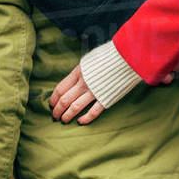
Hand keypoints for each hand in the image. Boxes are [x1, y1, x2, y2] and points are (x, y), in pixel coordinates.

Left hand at [48, 49, 178, 124]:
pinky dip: (85, 118)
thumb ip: (80, 72)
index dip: (53, 98)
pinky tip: (80, 122)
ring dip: (67, 115)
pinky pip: (93, 112)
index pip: (60, 88)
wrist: (127, 57)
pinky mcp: (106, 98)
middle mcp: (84, 82)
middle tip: (55, 116)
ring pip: (75, 107)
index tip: (51, 104)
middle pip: (65, 99)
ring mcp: (94, 91)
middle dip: (57, 110)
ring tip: (64, 120)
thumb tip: (72, 82)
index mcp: (78, 71)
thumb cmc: (109, 57)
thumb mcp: (89, 61)